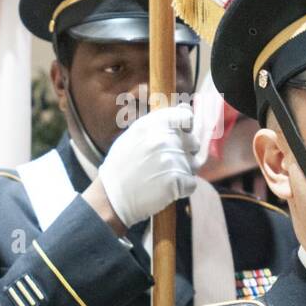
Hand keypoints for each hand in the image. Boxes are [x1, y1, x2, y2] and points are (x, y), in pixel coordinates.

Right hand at [94, 104, 199, 228]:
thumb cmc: (122, 166)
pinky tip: (164, 189)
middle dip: (184, 153)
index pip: (186, 116)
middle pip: (193, 143)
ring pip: (193, 164)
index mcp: (153, 124)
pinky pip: (191, 183)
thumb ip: (160, 122)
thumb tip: (185, 108)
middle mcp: (165, 138)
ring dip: (182, 172)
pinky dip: (182, 188)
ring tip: (162, 177)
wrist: (111, 197)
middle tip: (165, 164)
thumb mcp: (134, 135)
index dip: (186, 127)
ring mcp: (173, 159)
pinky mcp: (177, 180)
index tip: (180, 135)